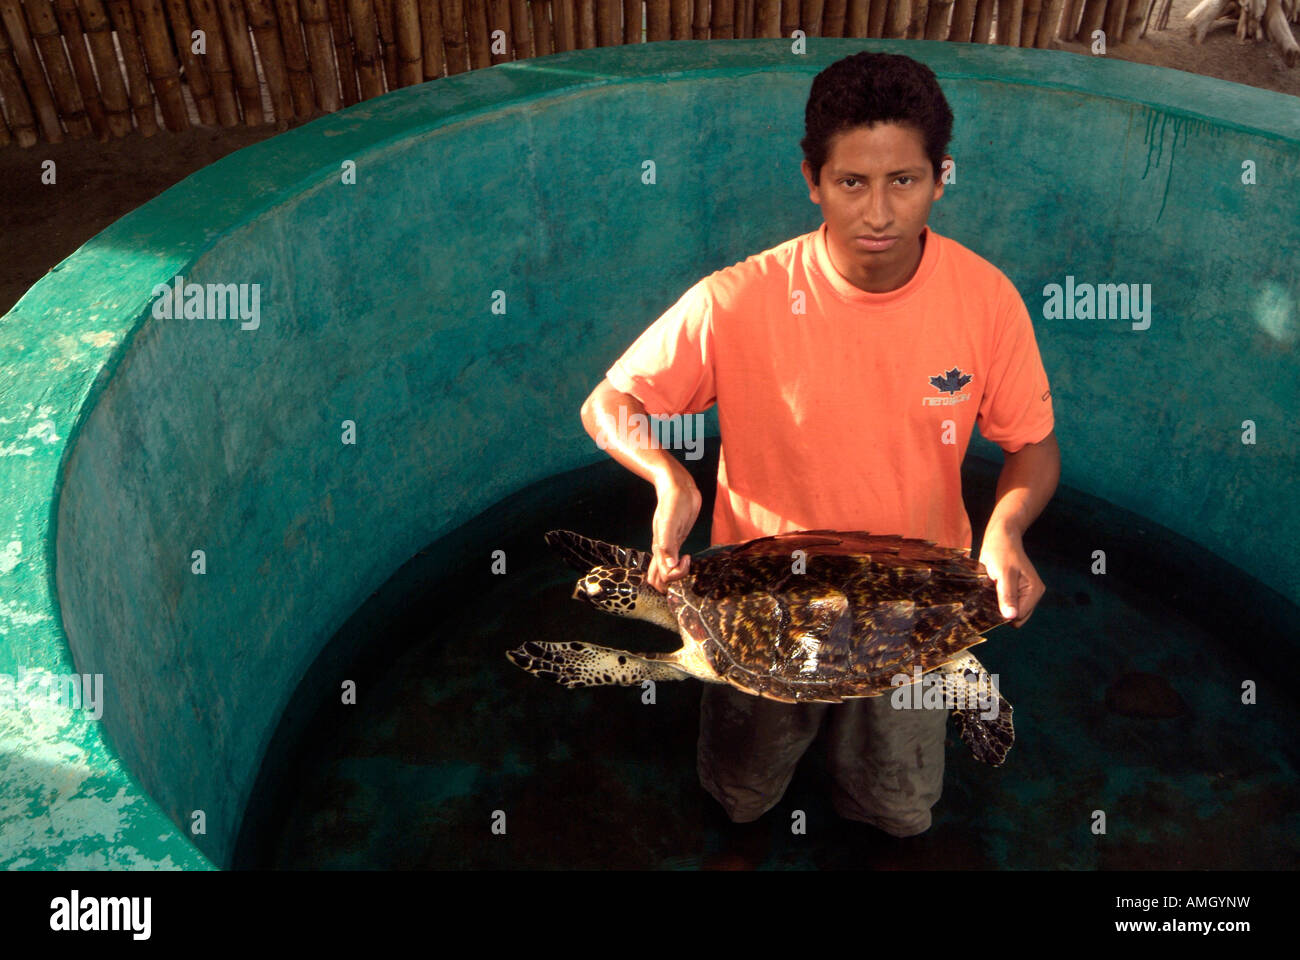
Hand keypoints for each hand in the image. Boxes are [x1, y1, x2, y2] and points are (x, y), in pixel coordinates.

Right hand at [647, 472, 700, 592]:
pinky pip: (672, 560)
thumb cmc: (673, 502)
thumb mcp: (670, 522)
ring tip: (686, 565)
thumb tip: (669, 566)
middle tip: (686, 565)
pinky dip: (677, 566)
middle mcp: (662, 549)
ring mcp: (669, 545)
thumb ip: (668, 544)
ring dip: (674, 576)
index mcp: (659, 548)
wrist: (677, 487)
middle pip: (660, 577)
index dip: (676, 574)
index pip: (664, 575)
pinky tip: (685, 559)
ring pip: (664, 570)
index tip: (687, 558)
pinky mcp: (676, 539)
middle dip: (674, 581)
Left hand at [976, 524, 1044, 626]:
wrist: (1000, 538)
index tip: (992, 598)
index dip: (1003, 612)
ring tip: (993, 588)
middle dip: (1001, 609)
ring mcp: (1024, 594)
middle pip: (1015, 618)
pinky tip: (993, 588)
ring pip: (1010, 613)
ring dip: (998, 605)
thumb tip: (1011, 617)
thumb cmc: (1001, 552)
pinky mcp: (1016, 592)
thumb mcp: (1003, 573)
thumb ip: (1007, 595)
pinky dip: (997, 601)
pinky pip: (1006, 605)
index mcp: (1034, 591)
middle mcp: (1033, 595)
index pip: (1019, 617)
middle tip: (992, 592)